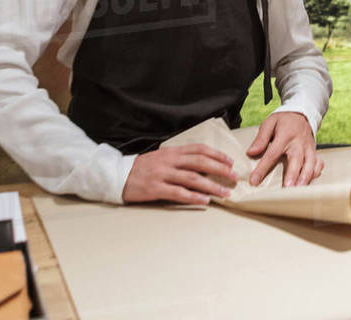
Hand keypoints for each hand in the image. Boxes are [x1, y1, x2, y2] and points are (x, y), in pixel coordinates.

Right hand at [121, 144, 237, 204]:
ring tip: (224, 192)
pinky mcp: (155, 188)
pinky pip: (178, 193)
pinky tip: (205, 201)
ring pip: (192, 178)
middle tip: (234, 176)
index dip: (216, 154)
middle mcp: (169, 161)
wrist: (117, 175)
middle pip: (200, 162)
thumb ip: (179, 159)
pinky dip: (193, 197)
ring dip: (211, 185)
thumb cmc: (143, 168)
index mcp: (172, 152)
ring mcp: (162, 174)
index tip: (230, 161)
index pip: (199, 149)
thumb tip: (202, 165)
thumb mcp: (162, 157)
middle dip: (219, 169)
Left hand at [246, 111, 323, 186]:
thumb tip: (251, 153)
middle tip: (288, 188)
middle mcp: (298, 143)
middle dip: (293, 175)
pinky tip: (310, 181)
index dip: (263, 168)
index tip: (254, 181)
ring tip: (299, 189)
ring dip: (306, 177)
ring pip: (310, 163)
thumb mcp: (269, 123)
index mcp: (285, 135)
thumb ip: (261, 138)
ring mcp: (308, 148)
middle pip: (296, 160)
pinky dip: (316, 172)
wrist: (302, 113)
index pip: (272, 154)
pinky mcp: (314, 152)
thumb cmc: (283, 121)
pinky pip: (318, 163)